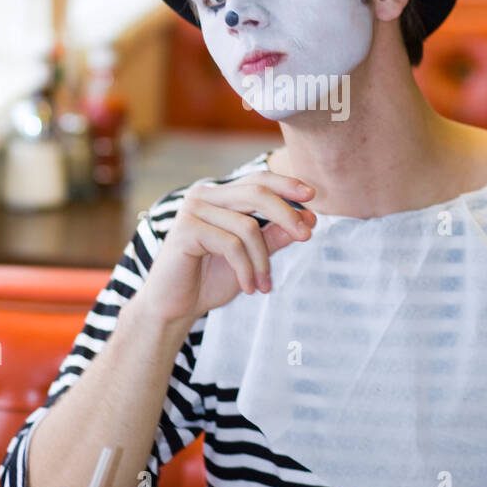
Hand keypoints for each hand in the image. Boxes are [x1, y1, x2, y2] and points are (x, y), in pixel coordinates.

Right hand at [141, 172, 316, 325]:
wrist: (173, 306)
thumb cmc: (209, 279)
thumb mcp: (251, 256)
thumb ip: (274, 236)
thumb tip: (308, 219)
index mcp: (218, 195)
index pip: (257, 180)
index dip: (286, 184)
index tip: (313, 196)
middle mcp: (203, 195)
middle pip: (257, 193)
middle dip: (287, 214)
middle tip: (307, 236)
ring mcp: (192, 210)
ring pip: (247, 226)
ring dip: (262, 261)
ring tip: (264, 285)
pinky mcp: (186, 230)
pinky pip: (231, 245)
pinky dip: (246, 269)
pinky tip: (248, 287)